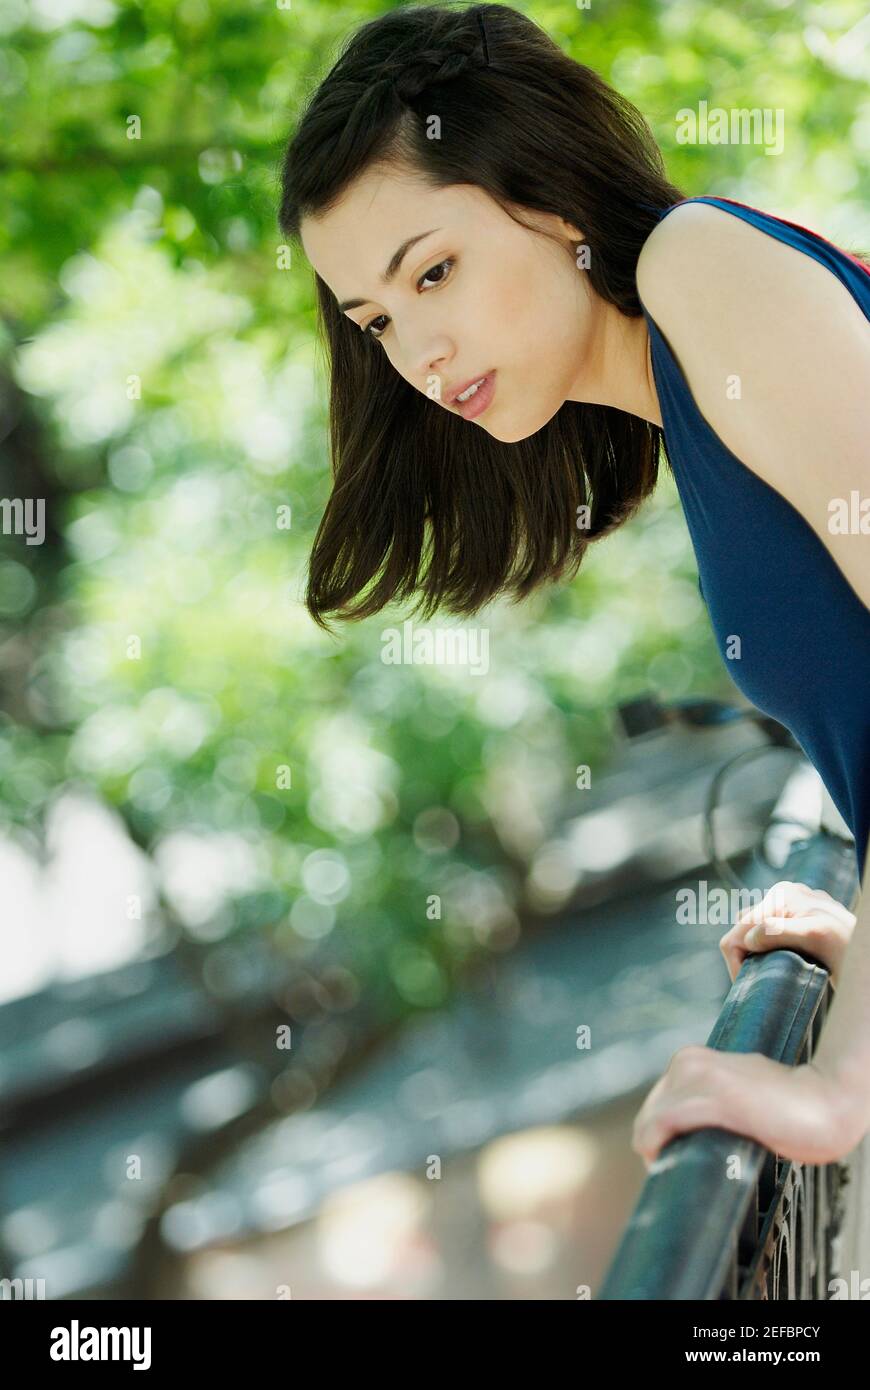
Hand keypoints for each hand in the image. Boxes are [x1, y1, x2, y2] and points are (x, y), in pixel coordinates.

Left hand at [631, 1045, 861, 1168]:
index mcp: (691, 1060)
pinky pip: (660, 1125)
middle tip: (684, 1170)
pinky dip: (658, 1148)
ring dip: (660, 1152)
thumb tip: (683, 1136)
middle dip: (660, 1146)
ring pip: (649, 1123)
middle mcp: (687, 1062)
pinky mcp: (710, 1095)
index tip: (679, 1159)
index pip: (655, 1106)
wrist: (823, 1101)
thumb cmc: (785, 1107)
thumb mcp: (733, 1094)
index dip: (661, 1138)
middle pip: (648, 1116)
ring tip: (685, 1171)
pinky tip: (674, 1164)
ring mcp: (697, 1076)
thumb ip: (706, 1105)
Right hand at [718, 879, 855, 989]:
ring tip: (773, 972)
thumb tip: (747, 940)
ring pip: (754, 934)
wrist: (868, 958)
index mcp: (781, 895)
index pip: (740, 928)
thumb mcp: (813, 936)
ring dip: (756, 955)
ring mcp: (790, 911)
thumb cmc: (847, 946)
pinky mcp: (796, 924)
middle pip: (744, 929)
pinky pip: (768, 938)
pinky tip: (780, 966)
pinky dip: (767, 954)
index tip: (748, 984)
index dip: (737, 959)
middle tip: (761, 979)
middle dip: (746, 955)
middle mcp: (783, 898)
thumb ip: (777, 932)